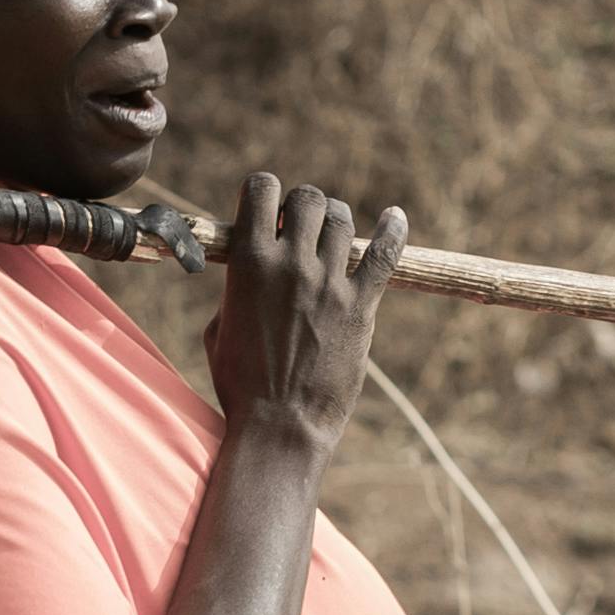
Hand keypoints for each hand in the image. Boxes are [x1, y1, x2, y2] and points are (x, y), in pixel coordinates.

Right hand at [206, 170, 406, 468]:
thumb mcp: (219, 327)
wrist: (279, 426)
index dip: (266, 192)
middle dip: (303, 205)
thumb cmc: (240, 383)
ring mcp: (328, 283)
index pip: (261, 188)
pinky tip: (395, 218)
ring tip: (332, 236)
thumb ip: (237, 287)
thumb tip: (253, 267)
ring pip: (341, 219)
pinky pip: (384, 253)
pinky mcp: (360, 306)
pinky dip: (393, 230)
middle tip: (302, 226)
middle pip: (307, 199)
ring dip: (335, 221)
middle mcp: (290, 264)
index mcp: (248, 263)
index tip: (269, 210)